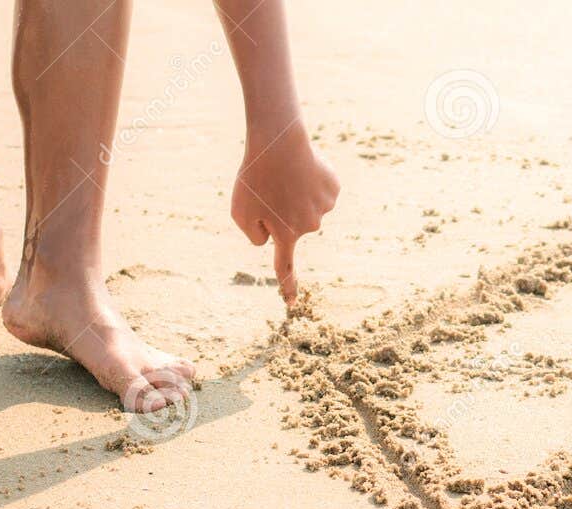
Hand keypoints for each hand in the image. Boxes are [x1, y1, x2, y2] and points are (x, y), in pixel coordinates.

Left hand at [230, 122, 339, 302]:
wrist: (279, 141)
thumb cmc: (255, 177)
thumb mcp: (239, 211)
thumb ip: (253, 235)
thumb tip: (271, 239)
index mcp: (286, 235)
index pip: (285, 267)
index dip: (287, 286)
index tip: (290, 304)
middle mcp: (310, 226)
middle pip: (293, 225)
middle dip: (282, 211)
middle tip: (269, 186)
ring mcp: (324, 207)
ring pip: (307, 206)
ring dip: (296, 194)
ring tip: (285, 175)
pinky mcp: (333, 189)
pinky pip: (320, 190)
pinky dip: (310, 181)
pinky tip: (302, 169)